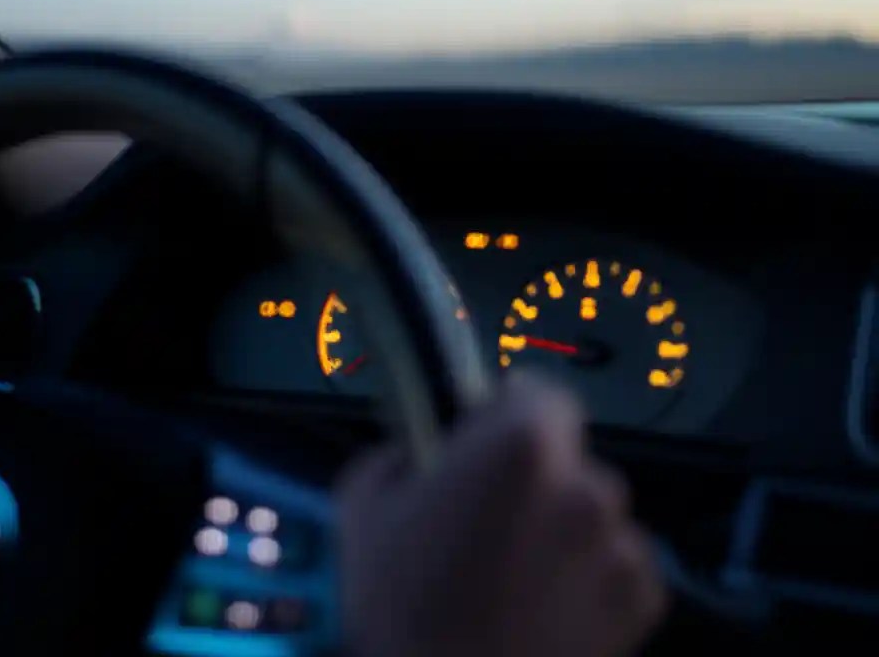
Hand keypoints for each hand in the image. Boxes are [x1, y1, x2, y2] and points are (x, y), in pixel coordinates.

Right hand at [337, 373, 665, 656]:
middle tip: (485, 525)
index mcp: (519, 447)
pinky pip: (616, 568)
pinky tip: (544, 611)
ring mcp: (622, 546)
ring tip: (514, 580)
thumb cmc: (396, 607)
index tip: (482, 440)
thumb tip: (420, 453)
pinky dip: (589, 580)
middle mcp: (586, 485)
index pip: (539, 393)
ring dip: (561, 532)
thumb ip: (398, 457)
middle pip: (566, 461)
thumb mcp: (361, 509)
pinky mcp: (642, 602)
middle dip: (532, 481)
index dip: (507, 412)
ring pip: (591, 517)